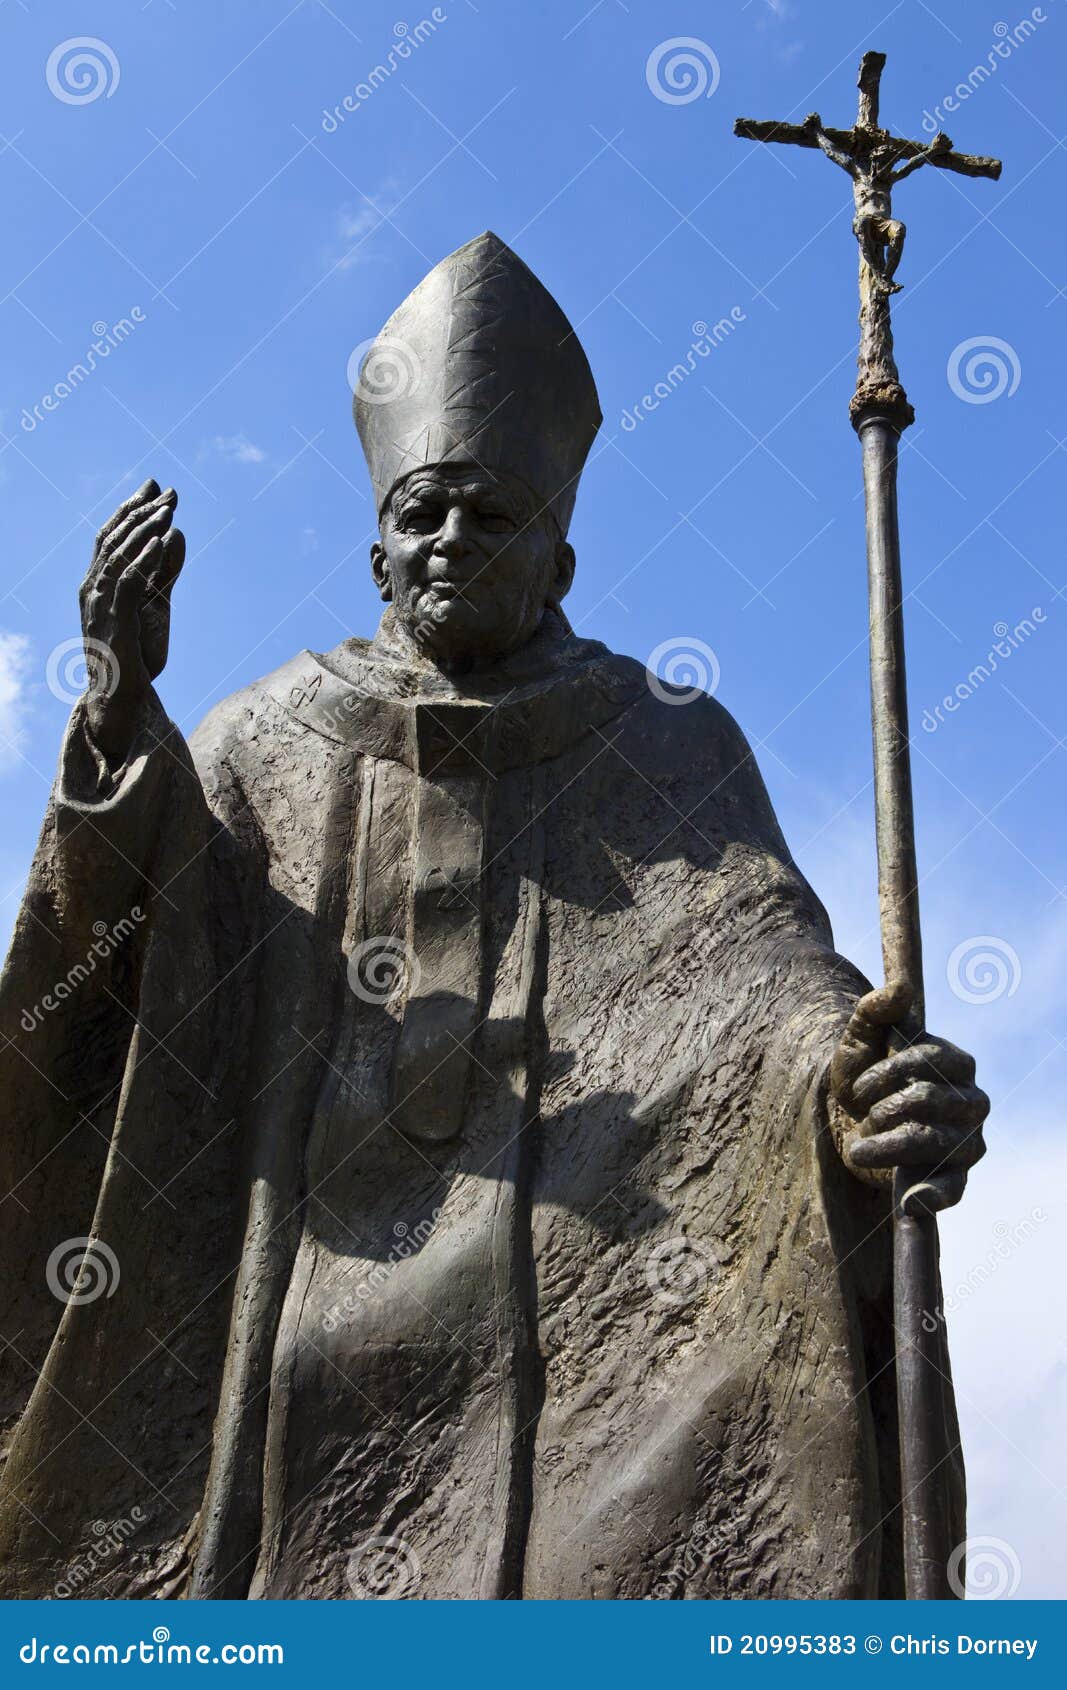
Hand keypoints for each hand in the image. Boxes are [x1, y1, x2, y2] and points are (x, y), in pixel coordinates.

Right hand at [78, 479, 184, 763]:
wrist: (119, 699)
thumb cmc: (134, 655)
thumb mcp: (154, 605)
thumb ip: (163, 572)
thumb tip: (175, 537)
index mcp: (96, 584)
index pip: (111, 536)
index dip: (131, 509)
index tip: (154, 487)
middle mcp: (92, 589)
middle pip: (114, 539)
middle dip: (141, 512)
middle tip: (167, 491)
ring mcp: (99, 605)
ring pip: (119, 556)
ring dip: (144, 530)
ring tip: (167, 509)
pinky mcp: (114, 622)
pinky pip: (128, 584)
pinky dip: (144, 560)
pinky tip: (160, 542)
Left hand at [830, 982, 988, 1210]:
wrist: (849, 1123)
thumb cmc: (860, 1075)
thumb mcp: (858, 1039)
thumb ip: (875, 1011)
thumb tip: (898, 990)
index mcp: (954, 1062)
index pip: (929, 1062)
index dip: (888, 1073)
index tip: (857, 1088)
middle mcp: (970, 1100)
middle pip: (929, 1100)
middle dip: (884, 1109)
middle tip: (863, 1115)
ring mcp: (966, 1139)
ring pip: (934, 1142)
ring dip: (887, 1146)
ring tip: (859, 1148)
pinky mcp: (954, 1175)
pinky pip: (953, 1188)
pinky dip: (933, 1196)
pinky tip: (911, 1203)